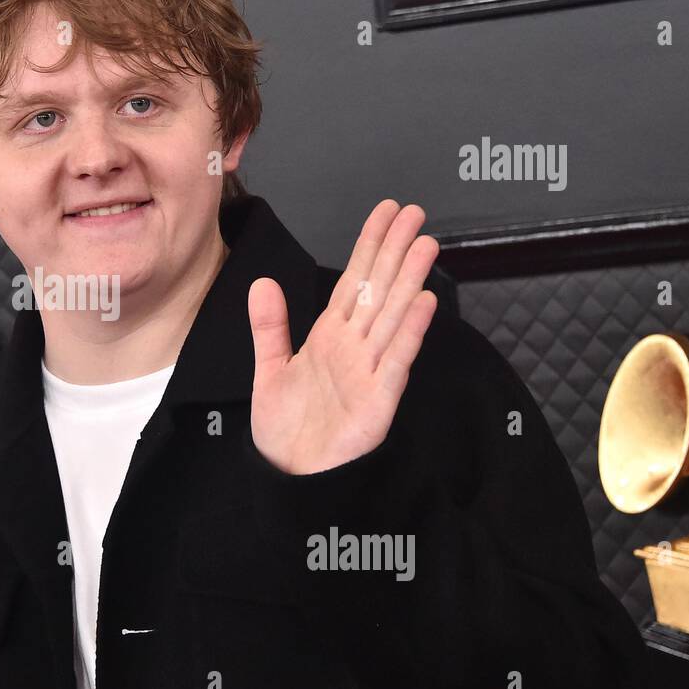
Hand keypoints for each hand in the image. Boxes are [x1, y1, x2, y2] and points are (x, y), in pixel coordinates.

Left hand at [248, 200, 438, 474]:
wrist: (291, 476)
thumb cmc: (286, 428)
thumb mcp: (270, 370)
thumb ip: (270, 327)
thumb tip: (263, 282)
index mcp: (330, 337)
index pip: (353, 281)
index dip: (370, 246)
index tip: (386, 212)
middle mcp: (354, 348)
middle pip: (379, 290)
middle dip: (396, 251)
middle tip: (415, 212)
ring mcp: (370, 371)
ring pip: (392, 316)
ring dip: (409, 281)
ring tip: (425, 244)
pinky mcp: (379, 401)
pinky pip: (395, 361)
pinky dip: (408, 333)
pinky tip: (423, 303)